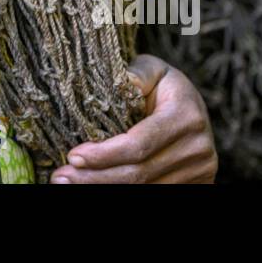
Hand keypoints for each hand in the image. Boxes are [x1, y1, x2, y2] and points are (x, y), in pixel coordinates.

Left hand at [51, 54, 216, 182]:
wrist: (194, 107)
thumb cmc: (164, 86)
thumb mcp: (153, 69)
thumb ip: (138, 73)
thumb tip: (124, 82)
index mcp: (185, 116)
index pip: (139, 144)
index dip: (104, 154)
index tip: (72, 155)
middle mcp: (197, 147)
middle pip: (139, 173)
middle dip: (96, 177)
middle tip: (60, 177)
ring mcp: (201, 170)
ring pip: (144, 188)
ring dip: (103, 188)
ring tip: (70, 183)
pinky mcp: (198, 183)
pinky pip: (154, 193)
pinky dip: (122, 191)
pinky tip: (95, 185)